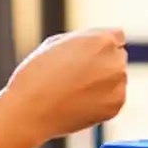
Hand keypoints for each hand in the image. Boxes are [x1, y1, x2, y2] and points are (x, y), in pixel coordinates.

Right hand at [1, 28, 127, 142]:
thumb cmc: (37, 74)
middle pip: (117, 57)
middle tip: (77, 76)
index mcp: (103, 40)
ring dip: (103, 83)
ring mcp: (118, 85)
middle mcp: (115, 61)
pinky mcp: (115, 106)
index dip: (99, 46)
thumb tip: (97, 44)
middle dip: (103, 63)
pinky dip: (101, 101)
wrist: (29, 110)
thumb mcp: (57, 42)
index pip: (116, 37)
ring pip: (116, 80)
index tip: (86, 56)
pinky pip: (113, 99)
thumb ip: (83, 40)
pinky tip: (79, 102)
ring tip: (74, 91)